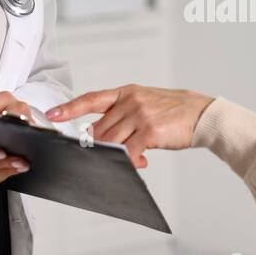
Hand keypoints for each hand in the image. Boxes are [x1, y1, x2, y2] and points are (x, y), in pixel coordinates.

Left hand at [44, 84, 214, 169]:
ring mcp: (139, 115)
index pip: (91, 99)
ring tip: (135, 158)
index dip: (70, 108)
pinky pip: (129, 152)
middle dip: (101, 146)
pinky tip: (142, 162)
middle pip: (100, 129)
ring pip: (112, 142)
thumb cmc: (175, 110)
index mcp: (126, 92)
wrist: (202, 113)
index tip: (53, 114)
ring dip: (117, 155)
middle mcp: (130, 101)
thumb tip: (102, 137)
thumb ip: (123, 116)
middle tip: (110, 155)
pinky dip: (131, 161)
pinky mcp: (150, 131)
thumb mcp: (146, 103)